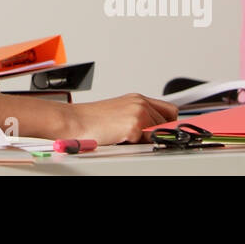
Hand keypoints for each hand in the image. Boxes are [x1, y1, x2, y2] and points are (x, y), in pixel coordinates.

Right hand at [62, 93, 177, 144]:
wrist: (74, 120)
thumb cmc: (91, 118)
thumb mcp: (119, 111)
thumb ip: (139, 116)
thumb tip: (155, 131)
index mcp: (137, 98)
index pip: (170, 111)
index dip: (169, 124)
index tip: (169, 133)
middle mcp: (140, 103)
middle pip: (168, 123)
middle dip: (157, 133)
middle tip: (140, 138)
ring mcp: (139, 113)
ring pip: (159, 133)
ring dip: (147, 139)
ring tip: (126, 137)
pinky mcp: (134, 126)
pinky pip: (148, 142)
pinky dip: (138, 145)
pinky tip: (122, 139)